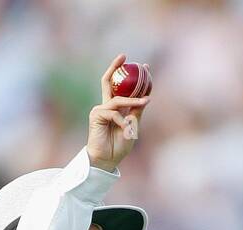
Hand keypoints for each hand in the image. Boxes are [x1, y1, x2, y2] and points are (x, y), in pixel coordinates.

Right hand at [86, 53, 150, 170]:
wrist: (106, 160)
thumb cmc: (119, 147)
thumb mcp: (133, 127)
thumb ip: (136, 112)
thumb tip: (146, 97)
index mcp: (117, 108)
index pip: (124, 88)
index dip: (133, 76)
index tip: (144, 66)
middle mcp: (107, 105)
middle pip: (110, 81)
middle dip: (116, 67)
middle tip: (124, 56)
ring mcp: (101, 109)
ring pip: (118, 99)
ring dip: (133, 101)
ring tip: (145, 101)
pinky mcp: (96, 115)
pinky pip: (113, 113)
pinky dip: (121, 120)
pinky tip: (126, 128)